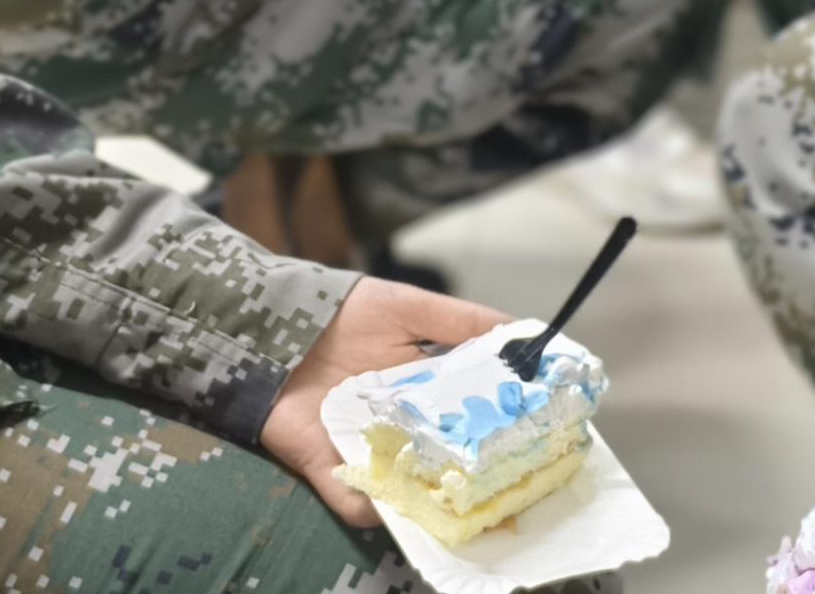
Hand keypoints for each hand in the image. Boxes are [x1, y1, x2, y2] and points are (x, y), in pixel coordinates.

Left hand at [262, 279, 510, 525]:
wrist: (279, 329)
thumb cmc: (347, 315)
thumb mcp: (410, 308)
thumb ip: (462, 320)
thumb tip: (521, 331)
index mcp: (429, 389)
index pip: (472, 413)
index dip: (500, 423)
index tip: (535, 428)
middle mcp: (405, 426)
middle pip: (445, 457)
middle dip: (471, 469)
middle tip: (501, 473)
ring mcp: (370, 451)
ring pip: (408, 486)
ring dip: (428, 496)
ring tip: (453, 496)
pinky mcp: (333, 468)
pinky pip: (355, 501)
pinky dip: (371, 507)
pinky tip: (390, 502)